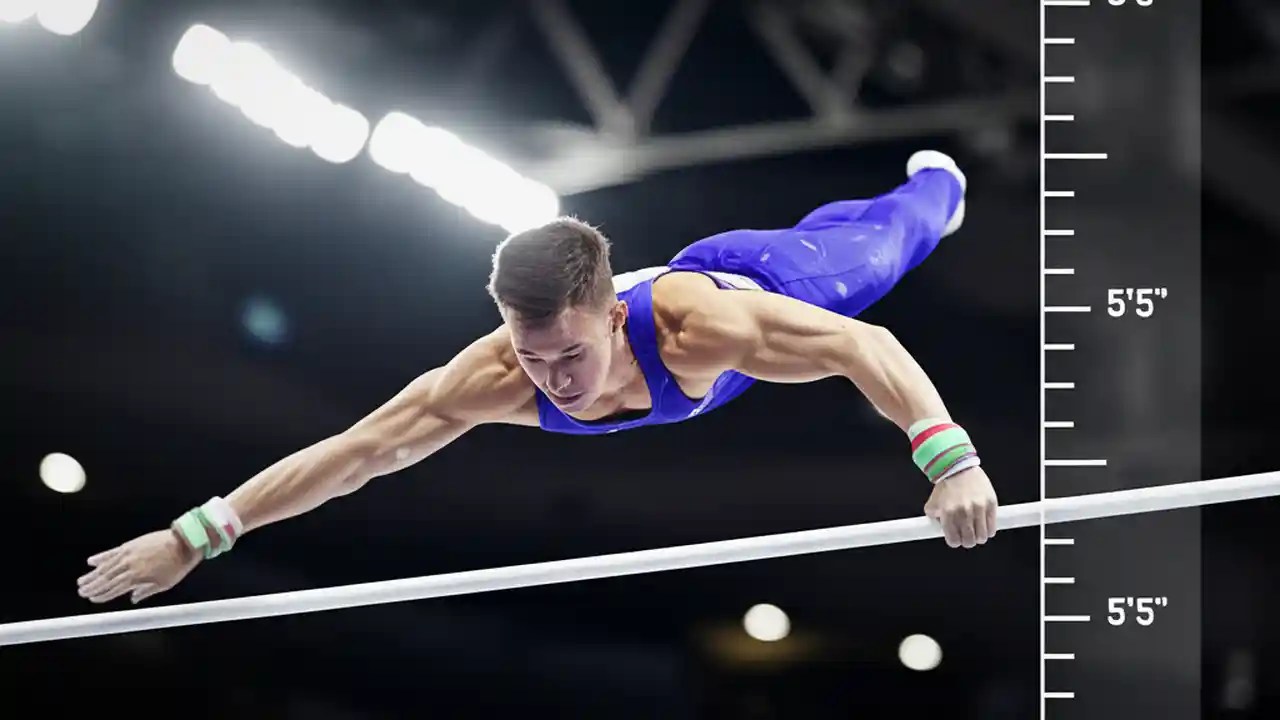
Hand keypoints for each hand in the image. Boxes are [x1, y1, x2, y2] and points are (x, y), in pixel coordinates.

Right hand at [77, 529, 200, 603]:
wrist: (185, 541)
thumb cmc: (178, 565)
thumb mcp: (165, 584)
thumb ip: (146, 591)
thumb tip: (132, 599)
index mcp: (137, 577)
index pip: (115, 589)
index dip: (102, 595)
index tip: (92, 599)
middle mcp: (130, 565)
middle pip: (106, 578)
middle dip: (93, 586)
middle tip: (81, 592)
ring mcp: (129, 553)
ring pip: (106, 566)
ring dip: (92, 574)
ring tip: (81, 581)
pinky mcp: (131, 544)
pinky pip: (112, 552)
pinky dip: (101, 557)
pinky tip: (91, 561)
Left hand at [923, 466, 997, 548]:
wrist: (960, 467)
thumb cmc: (947, 484)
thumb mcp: (933, 501)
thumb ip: (933, 517)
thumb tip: (936, 528)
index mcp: (948, 513)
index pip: (954, 541)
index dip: (955, 541)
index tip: (957, 538)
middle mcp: (963, 512)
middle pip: (969, 541)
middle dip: (968, 540)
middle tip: (967, 535)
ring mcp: (978, 509)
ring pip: (982, 536)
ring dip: (979, 536)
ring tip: (976, 530)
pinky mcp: (990, 504)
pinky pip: (992, 527)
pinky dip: (989, 530)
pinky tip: (985, 526)